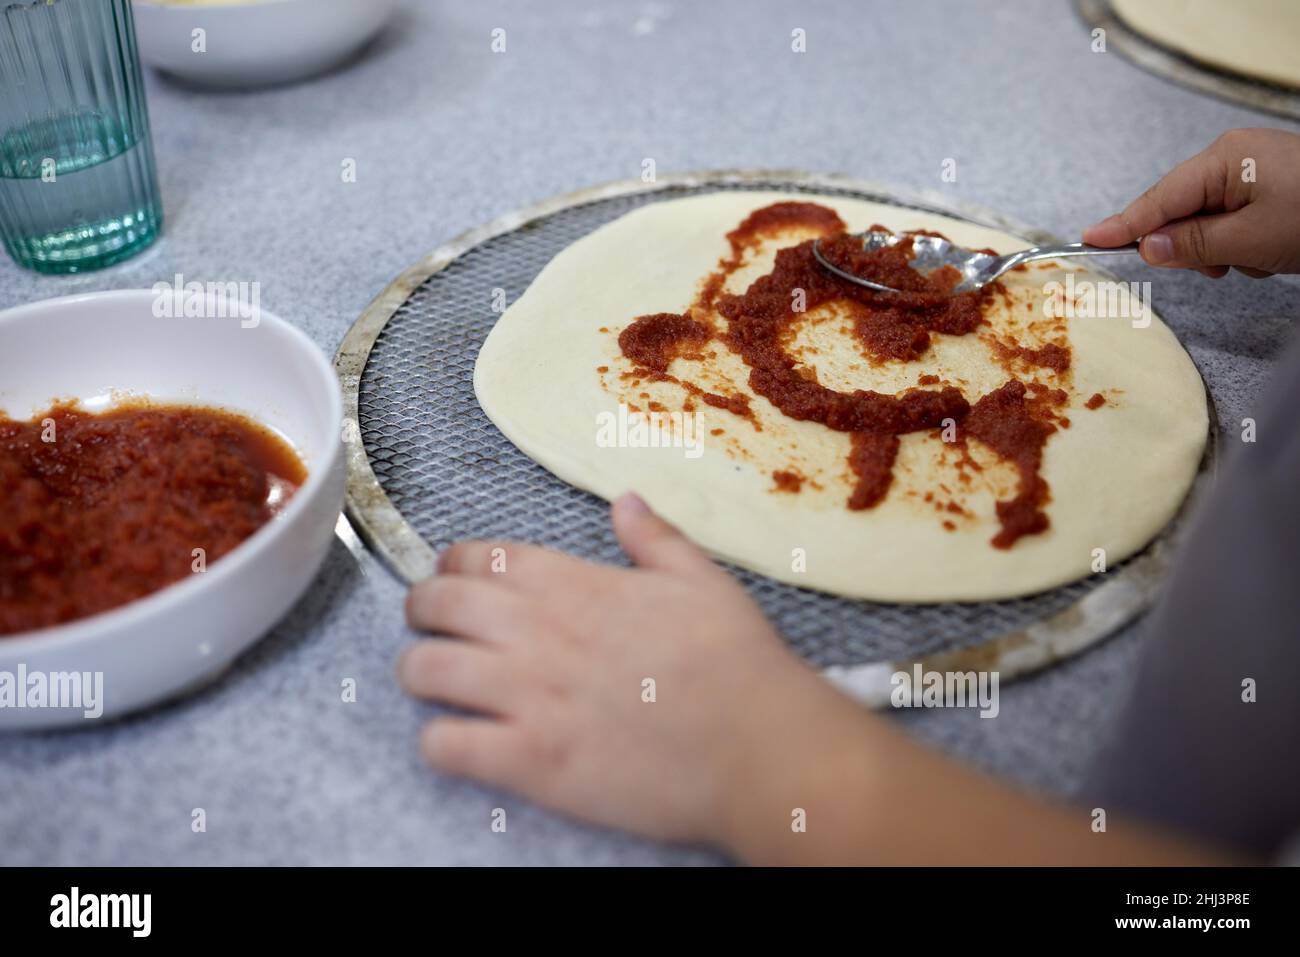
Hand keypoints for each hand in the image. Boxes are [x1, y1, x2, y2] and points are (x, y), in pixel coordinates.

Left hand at [398, 493, 868, 847]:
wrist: (758, 745)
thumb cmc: (736, 661)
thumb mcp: (701, 579)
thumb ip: (653, 538)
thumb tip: (624, 501)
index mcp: (574, 583)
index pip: (479, 558)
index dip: (454, 567)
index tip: (455, 579)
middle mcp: (537, 631)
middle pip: (436, 605)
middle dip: (421, 612)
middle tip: (430, 628)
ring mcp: (528, 696)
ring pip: (423, 671)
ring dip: (418, 674)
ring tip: (431, 686)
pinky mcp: (529, 761)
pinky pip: (445, 745)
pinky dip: (438, 743)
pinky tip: (455, 742)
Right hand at [1083, 128, 1299, 278]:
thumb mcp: (1252, 240)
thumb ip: (1194, 245)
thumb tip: (1150, 248)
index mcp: (1225, 160)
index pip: (1159, 199)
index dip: (1125, 224)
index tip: (1090, 238)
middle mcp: (1233, 158)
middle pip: (1179, 210)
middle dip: (1192, 245)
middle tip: (1220, 267)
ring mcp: (1251, 171)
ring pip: (1205, 222)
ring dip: (1221, 251)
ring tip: (1256, 260)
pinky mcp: (1266, 187)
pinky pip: (1230, 220)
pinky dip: (1241, 245)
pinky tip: (1267, 254)